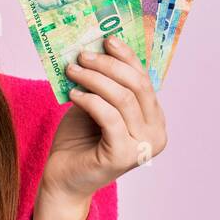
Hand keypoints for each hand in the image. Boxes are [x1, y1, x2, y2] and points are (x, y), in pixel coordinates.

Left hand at [35, 35, 168, 219]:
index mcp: (154, 120)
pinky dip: (90, 100)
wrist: (64, 179)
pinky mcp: (124, 155)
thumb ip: (105, 85)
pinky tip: (73, 94)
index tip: (107, 39)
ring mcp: (143, 146)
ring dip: (95, 79)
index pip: (145, 80)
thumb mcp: (95, 106)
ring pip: (123, 98)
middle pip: (138, 86)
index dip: (127, 57)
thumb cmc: (79, 141)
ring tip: (72, 70)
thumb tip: (99, 48)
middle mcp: (156, 134)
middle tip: (83, 54)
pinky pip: (109, 116)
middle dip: (109, 65)